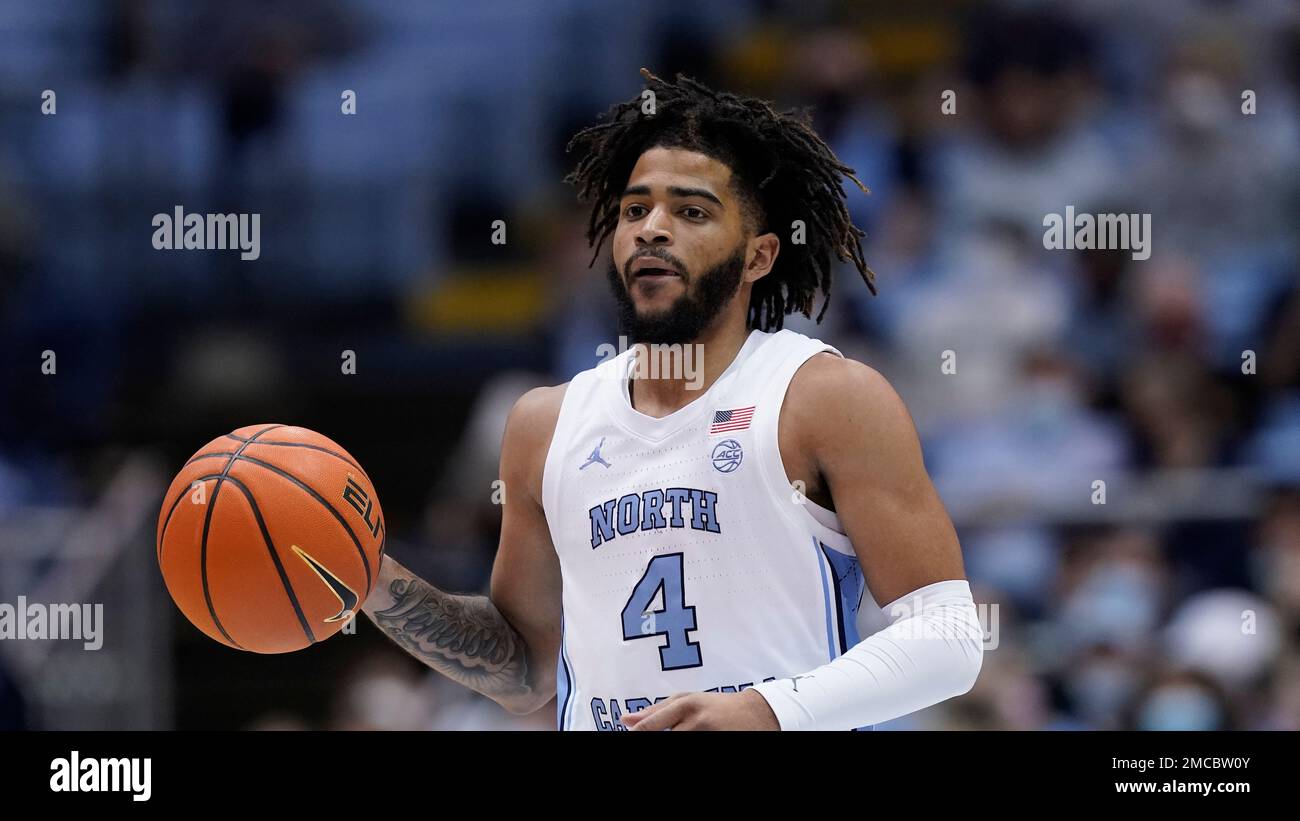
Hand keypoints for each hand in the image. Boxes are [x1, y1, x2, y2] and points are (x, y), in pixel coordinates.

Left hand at [620, 688, 779, 730]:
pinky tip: (692, 740)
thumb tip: (624, 720)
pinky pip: (696, 752)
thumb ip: (655, 711)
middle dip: (653, 739)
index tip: (630, 736)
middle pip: (665, 739)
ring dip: (675, 740)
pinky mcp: (718, 745)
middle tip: (661, 734)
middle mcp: (697, 721)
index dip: (637, 734)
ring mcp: (709, 736)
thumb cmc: (715, 705)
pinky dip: (689, 746)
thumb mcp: (687, 700)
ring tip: (684, 732)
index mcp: (686, 705)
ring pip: (678, 745)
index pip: (651, 725)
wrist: (756, 713)